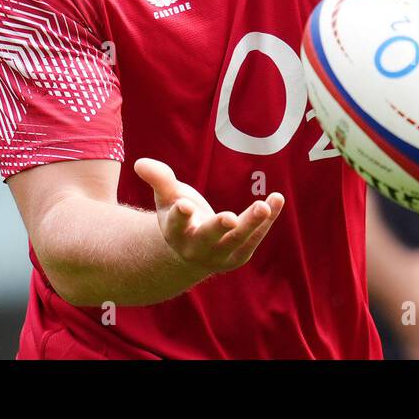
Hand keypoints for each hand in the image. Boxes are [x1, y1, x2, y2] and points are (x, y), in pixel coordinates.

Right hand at [134, 158, 283, 276]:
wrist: (190, 252)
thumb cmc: (179, 217)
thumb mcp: (167, 197)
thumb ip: (159, 179)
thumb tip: (140, 163)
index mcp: (176, 232)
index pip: (177, 224)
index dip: (180, 215)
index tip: (184, 206)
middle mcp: (196, 247)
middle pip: (208, 237)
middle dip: (218, 228)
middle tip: (229, 219)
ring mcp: (219, 254)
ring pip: (237, 240)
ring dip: (252, 223)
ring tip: (264, 205)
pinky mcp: (239, 255)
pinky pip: (255, 237)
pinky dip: (267, 219)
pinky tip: (277, 199)